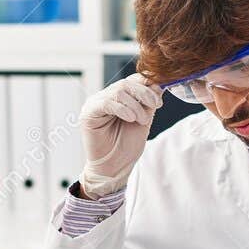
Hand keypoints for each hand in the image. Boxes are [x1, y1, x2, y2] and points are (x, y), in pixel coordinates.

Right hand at [78, 73, 160, 197]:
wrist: (114, 168)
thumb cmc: (126, 147)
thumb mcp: (144, 120)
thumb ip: (149, 102)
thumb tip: (160, 84)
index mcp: (119, 97)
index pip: (133, 80)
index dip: (149, 85)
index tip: (159, 99)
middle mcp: (106, 97)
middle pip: (127, 83)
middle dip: (145, 93)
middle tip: (155, 106)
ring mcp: (96, 103)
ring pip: (119, 90)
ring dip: (135, 105)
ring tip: (141, 120)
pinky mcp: (88, 113)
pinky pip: (106, 102)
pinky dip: (122, 109)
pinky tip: (130, 119)